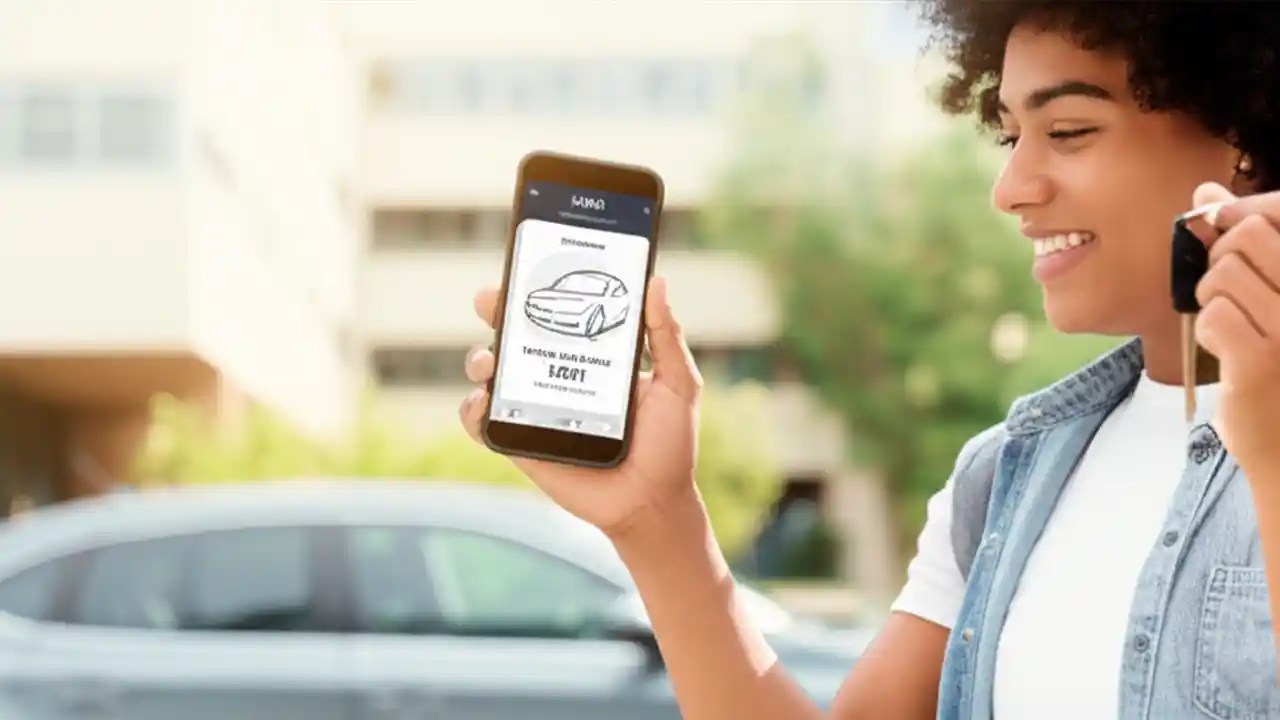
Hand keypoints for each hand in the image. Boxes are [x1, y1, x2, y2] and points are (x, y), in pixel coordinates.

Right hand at [458, 276, 703, 539]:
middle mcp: (557, 375)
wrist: (653, 503)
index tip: (524, 264)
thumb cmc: (670, 444)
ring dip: (479, 359)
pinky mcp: (520, 444)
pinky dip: (471, 410)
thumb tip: (657, 282)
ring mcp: (534, 408)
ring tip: (491, 362)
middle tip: (490, 301)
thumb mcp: (678, 384)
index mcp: (591, 355)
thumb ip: (667, 336)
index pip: (556, 311)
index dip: (534, 286)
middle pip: (514, 333)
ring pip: (490, 373)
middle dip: (494, 310)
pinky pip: (481, 423)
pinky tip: (483, 402)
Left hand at [1190, 182, 1279, 470]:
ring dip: (1211, 298)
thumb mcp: (1275, 293)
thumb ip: (1246, 242)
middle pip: (1244, 236)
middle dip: (1221, 260)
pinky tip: (1228, 350)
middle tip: (1229, 294)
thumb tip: (1205, 193)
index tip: (1223, 225)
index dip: (1243, 210)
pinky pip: (1212, 315)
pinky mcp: (1262, 362)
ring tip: (1232, 325)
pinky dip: (1209, 330)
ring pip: (1222, 275)